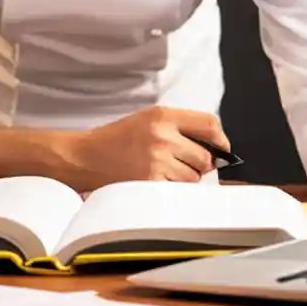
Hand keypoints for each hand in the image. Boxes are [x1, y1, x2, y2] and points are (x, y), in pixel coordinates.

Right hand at [59, 107, 230, 190]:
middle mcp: (162, 135)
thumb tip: (215, 148)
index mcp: (163, 115)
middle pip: (206, 156)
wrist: (85, 157)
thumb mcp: (147, 120)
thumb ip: (179, 128)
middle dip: (200, 164)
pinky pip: (178, 189)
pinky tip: (156, 181)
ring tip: (164, 172)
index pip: (209, 124)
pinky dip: (173, 189)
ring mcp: (157, 159)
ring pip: (194, 177)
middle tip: (182, 164)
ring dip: (186, 179)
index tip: (221, 149)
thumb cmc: (116, 139)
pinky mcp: (150, 181)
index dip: (221, 140)